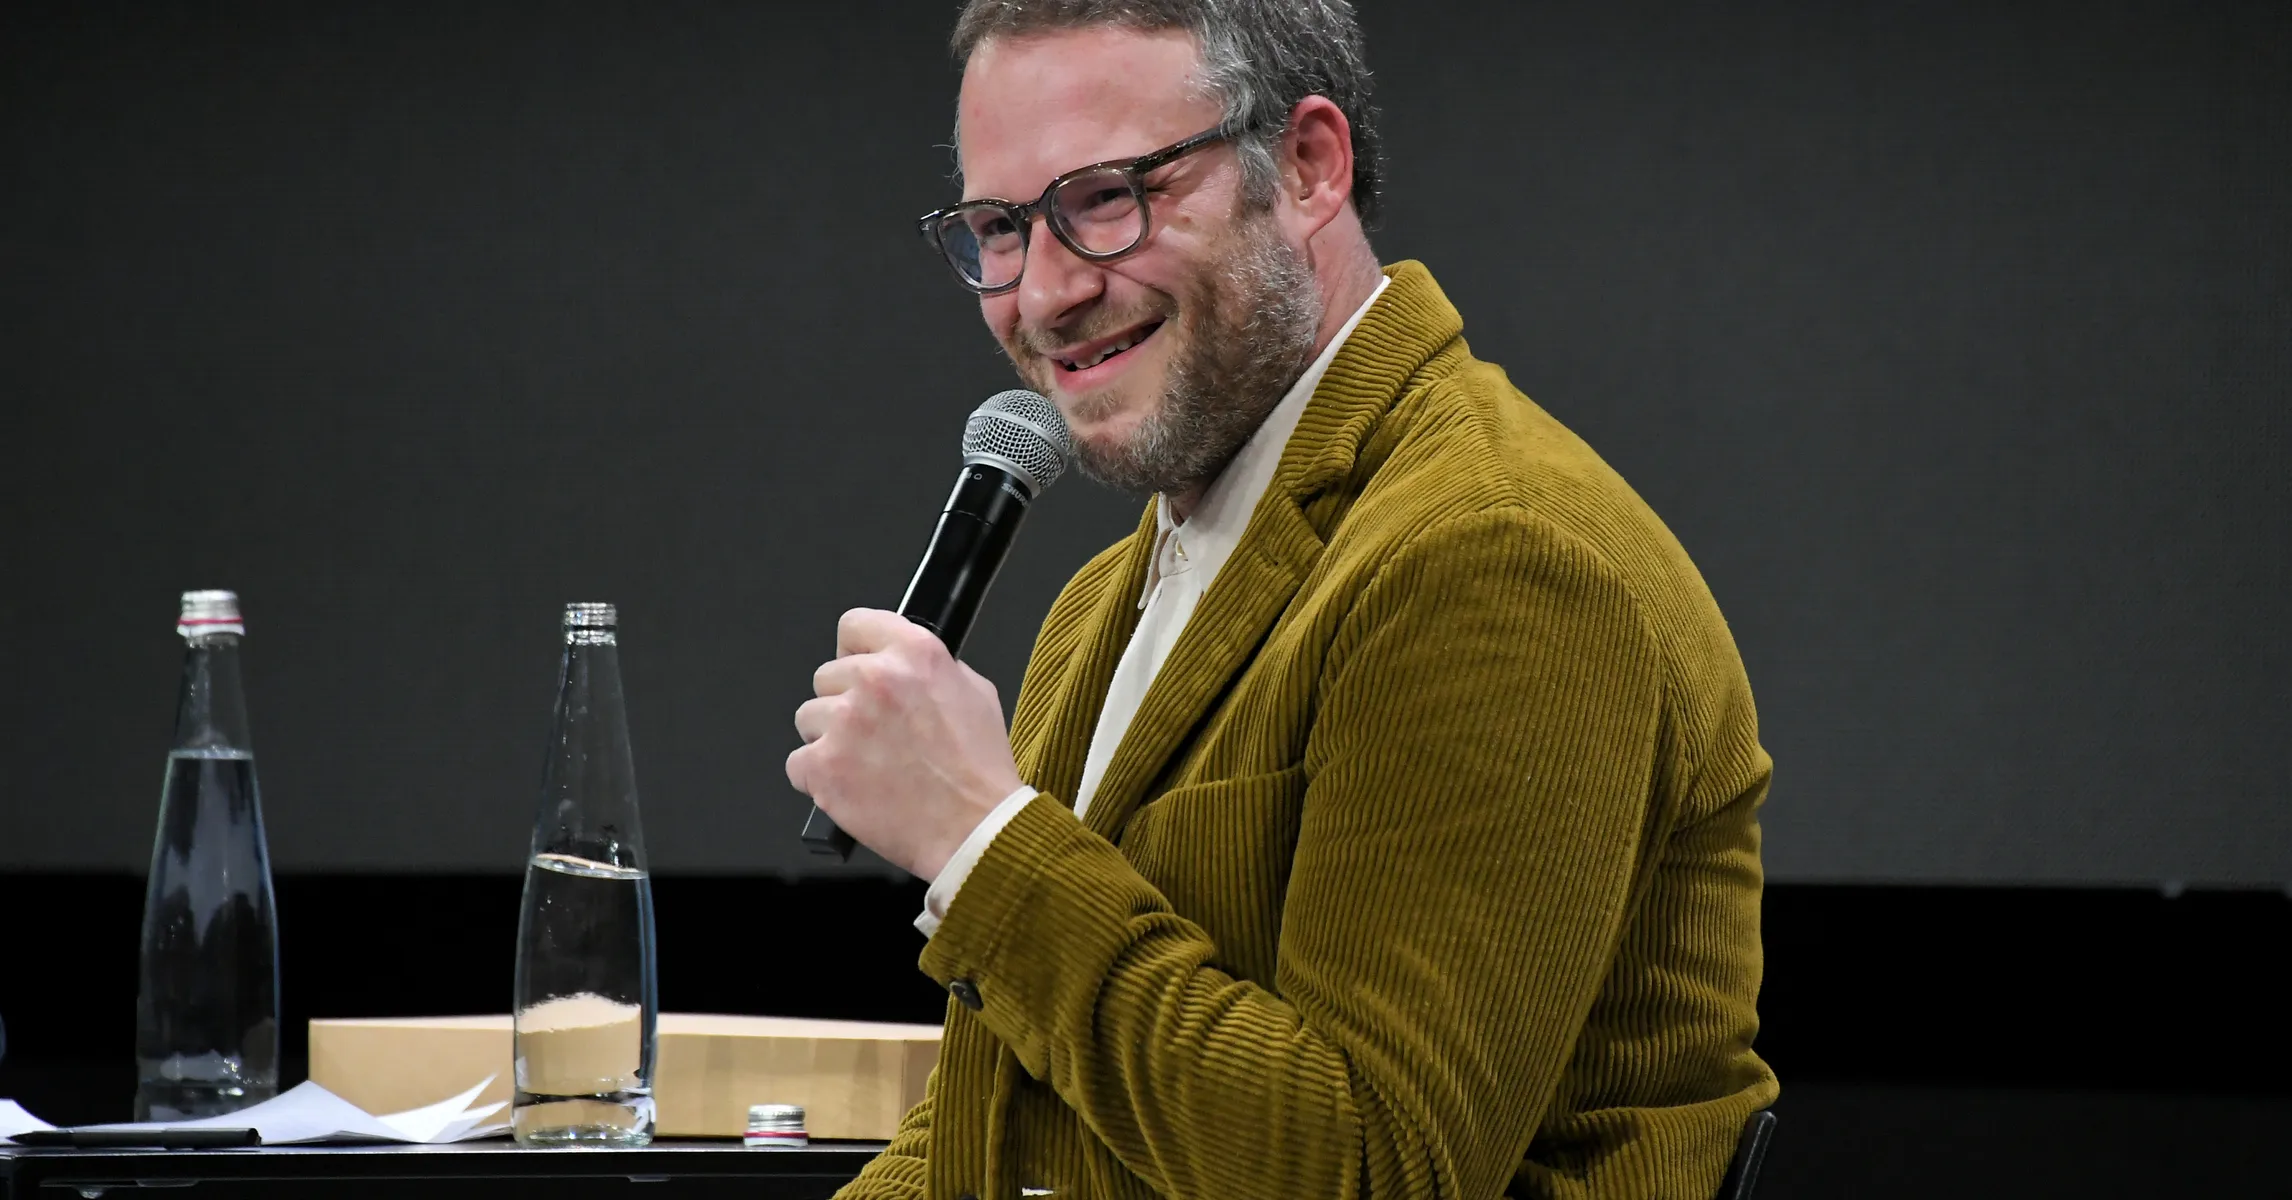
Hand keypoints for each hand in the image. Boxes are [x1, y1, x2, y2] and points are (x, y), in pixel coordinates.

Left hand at [787, 608, 1024, 880]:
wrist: (975, 828)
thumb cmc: (979, 771)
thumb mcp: (975, 693)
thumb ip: (931, 669)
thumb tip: (902, 667)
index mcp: (915, 653)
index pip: (854, 625)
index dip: (854, 650)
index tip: (856, 667)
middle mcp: (876, 679)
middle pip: (826, 676)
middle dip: (845, 703)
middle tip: (873, 734)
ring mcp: (845, 723)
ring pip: (808, 718)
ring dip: (829, 739)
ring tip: (865, 765)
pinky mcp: (824, 766)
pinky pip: (798, 763)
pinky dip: (818, 779)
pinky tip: (852, 787)